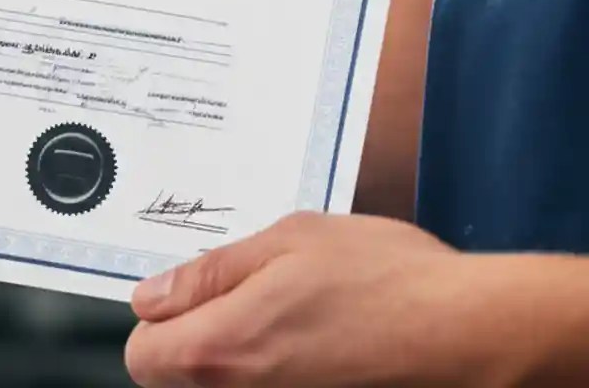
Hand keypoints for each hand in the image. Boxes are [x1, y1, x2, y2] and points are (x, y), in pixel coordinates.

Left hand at [124, 212, 508, 387]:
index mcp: (222, 348)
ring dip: (241, 354)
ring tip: (294, 319)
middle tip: (250, 301)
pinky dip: (279, 370)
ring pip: (225, 386)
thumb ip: (209, 273)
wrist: (473, 332)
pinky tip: (319, 344)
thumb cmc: (383, 277)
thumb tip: (150, 297)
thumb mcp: (288, 242)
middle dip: (197, 338)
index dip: (160, 321)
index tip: (196, 296)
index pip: (143, 357)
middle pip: (178, 378)